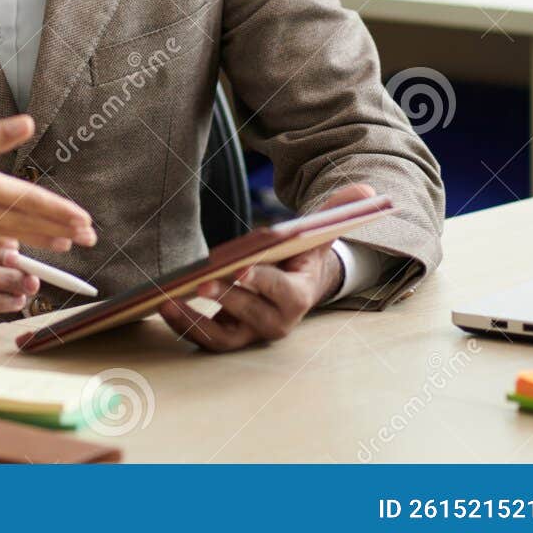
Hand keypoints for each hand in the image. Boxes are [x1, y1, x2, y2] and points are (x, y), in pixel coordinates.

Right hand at [0, 115, 94, 250]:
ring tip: (65, 246)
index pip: (33, 201)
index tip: (86, 220)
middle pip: (30, 223)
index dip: (62, 211)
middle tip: (90, 238)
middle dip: (62, 230)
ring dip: (41, 239)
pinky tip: (14, 247)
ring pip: (12, 234)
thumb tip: (28, 124)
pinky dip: (7, 243)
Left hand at [159, 184, 371, 352]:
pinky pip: (206, 339)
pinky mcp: (230, 336)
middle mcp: (277, 320)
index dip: (263, 282)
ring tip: (169, 298)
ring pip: (225, 336)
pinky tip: (163, 304)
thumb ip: (339, 212)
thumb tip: (369, 192)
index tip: (242, 267)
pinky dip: (184, 326)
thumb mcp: (321, 232)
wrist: (296, 284)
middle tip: (201, 282)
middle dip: (227, 298)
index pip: (284, 293)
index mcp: (300, 295)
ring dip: (196, 320)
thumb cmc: (302, 255)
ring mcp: (251, 332)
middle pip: (251, 314)